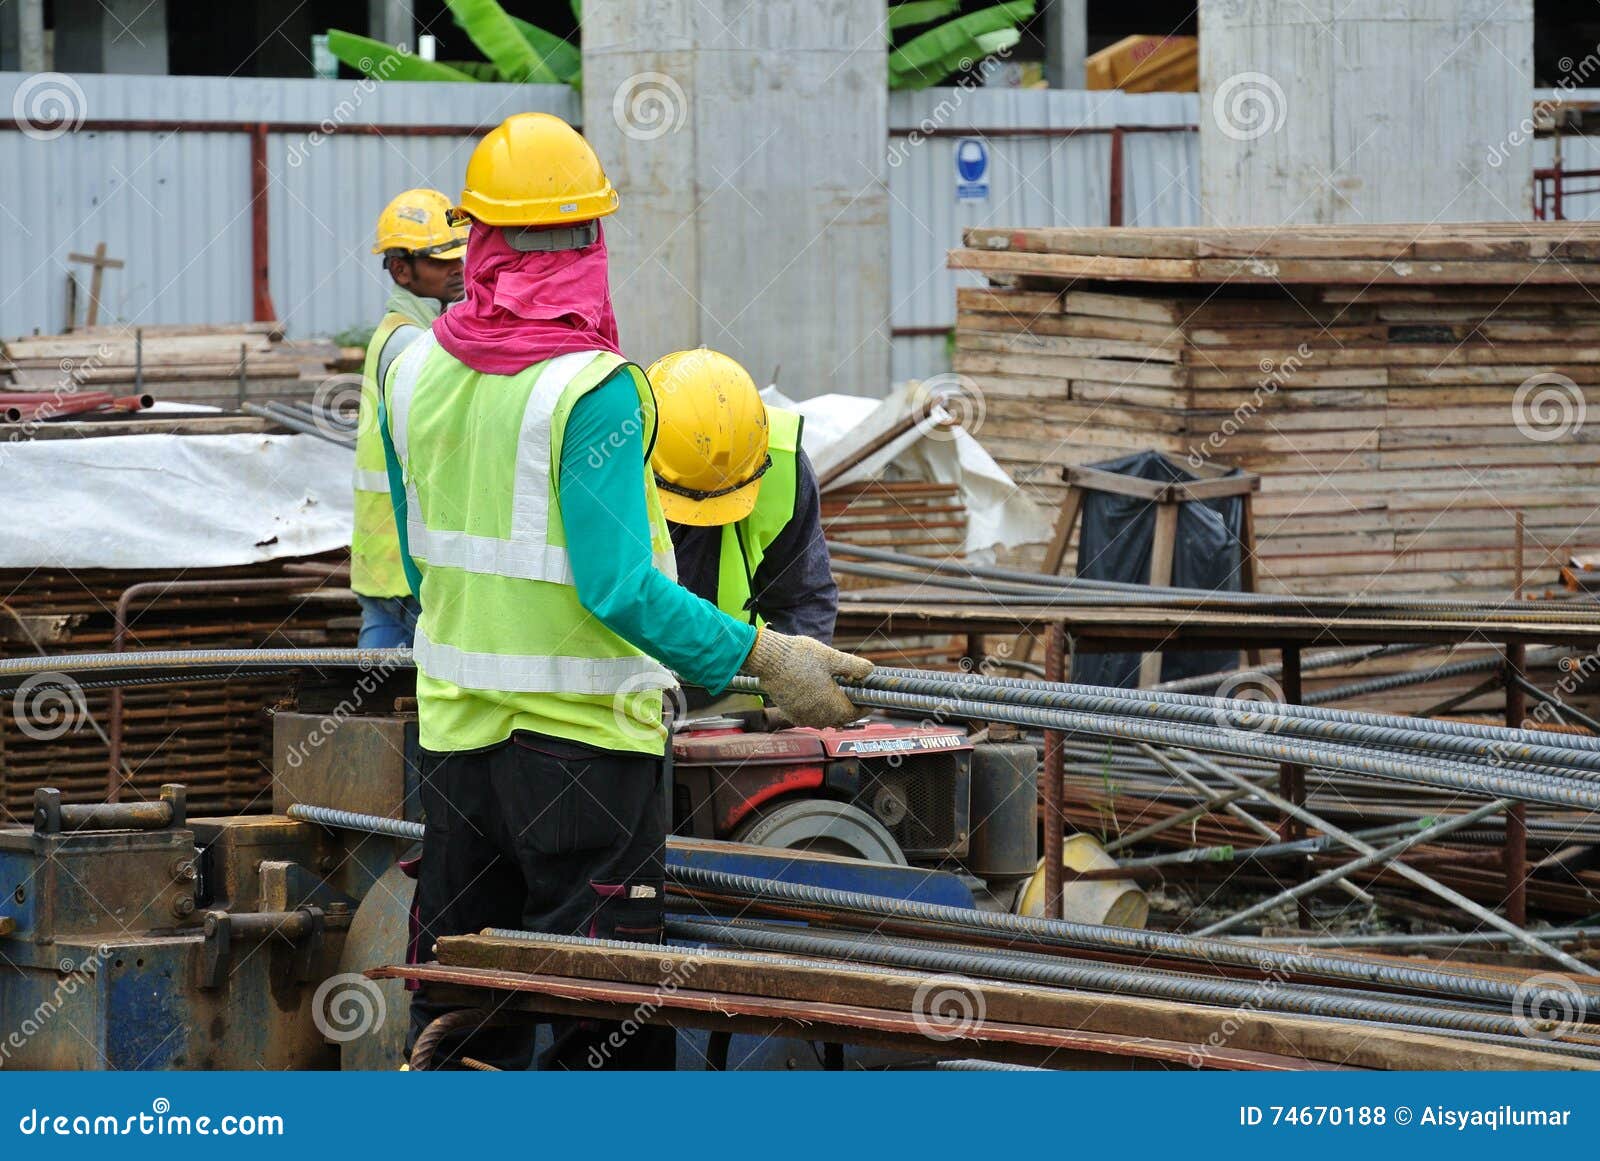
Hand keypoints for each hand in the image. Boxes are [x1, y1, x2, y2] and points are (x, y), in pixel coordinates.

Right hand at [738, 628, 873, 728]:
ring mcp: (802, 716)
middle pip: (840, 719)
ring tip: (836, 695)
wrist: (768, 658)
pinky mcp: (790, 713)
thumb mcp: (831, 657)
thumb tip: (869, 670)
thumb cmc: (798, 656)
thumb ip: (853, 665)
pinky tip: (817, 697)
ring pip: (825, 720)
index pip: (854, 713)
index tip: (869, 700)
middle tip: (854, 695)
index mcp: (830, 704)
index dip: (864, 707)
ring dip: (833, 711)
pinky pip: (809, 718)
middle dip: (849, 709)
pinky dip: (817, 711)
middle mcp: (817, 715)